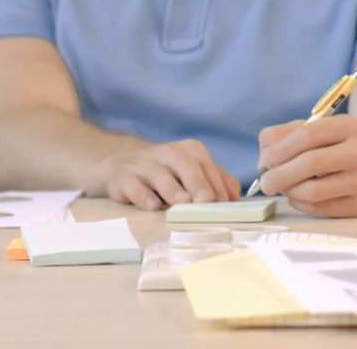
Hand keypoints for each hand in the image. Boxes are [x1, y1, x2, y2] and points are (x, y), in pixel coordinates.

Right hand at [102, 139, 239, 209]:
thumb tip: (234, 197)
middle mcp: (166, 153)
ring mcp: (142, 164)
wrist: (122, 165)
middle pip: (183, 163)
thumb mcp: (193, 174)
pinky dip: (141, 194)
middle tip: (206, 199)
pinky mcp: (122, 177)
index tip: (225, 202)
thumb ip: (216, 181)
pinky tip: (152, 205)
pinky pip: (131, 184)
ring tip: (182, 202)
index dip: (216, 182)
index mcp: (188, 150)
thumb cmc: (167, 173)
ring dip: (171, 188)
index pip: (205, 163)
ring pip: (158, 172)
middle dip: (197, 181)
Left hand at [253, 116, 356, 217]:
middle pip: (309, 163)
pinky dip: (300, 204)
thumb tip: (264, 160)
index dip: (278, 150)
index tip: (264, 161)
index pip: (306, 135)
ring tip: (285, 188)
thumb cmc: (342, 146)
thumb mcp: (321, 130)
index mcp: (349, 126)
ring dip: (289, 192)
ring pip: (312, 191)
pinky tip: (300, 197)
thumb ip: (286, 135)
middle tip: (266, 183)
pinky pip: (318, 209)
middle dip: (278, 175)